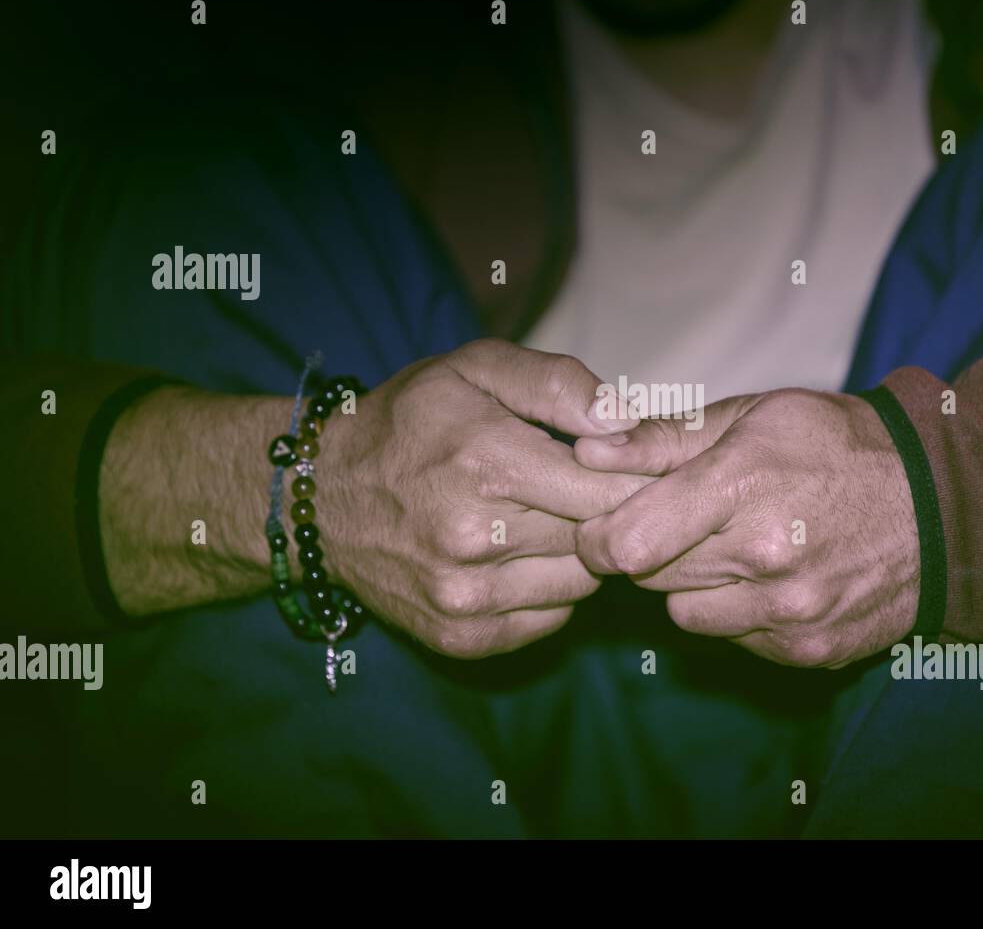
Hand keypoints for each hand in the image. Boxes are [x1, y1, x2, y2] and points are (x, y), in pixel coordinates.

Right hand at [320, 340, 650, 658]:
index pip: (609, 488)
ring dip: (580, 552)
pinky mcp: (459, 636)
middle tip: (591, 487)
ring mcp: (463, 596)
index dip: (637, 476)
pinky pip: (550, 618)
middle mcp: (473, 536)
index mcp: (485, 460)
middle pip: (600, 536)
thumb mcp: (475, 368)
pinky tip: (522, 555)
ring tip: (550, 518)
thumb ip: (557, 383)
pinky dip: (550, 589)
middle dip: (610, 511)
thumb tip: (625, 422)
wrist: (321, 496)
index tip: (638, 466)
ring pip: (582, 582)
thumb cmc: (411, 421)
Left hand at [573, 389, 918, 668]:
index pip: (626, 542)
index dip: (598, 535)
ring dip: (693, 585)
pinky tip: (772, 577)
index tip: (604, 522)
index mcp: (744, 484)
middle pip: (649, 577)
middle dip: (651, 550)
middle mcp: (765, 558)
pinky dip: (737, 613)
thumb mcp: (756, 415)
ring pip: (685, 614)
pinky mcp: (807, 651)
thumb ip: (665, 439)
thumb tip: (588, 454)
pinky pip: (733, 639)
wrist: (943, 507)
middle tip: (685, 521)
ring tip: (735, 546)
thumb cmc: (839, 446)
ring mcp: (790, 613)